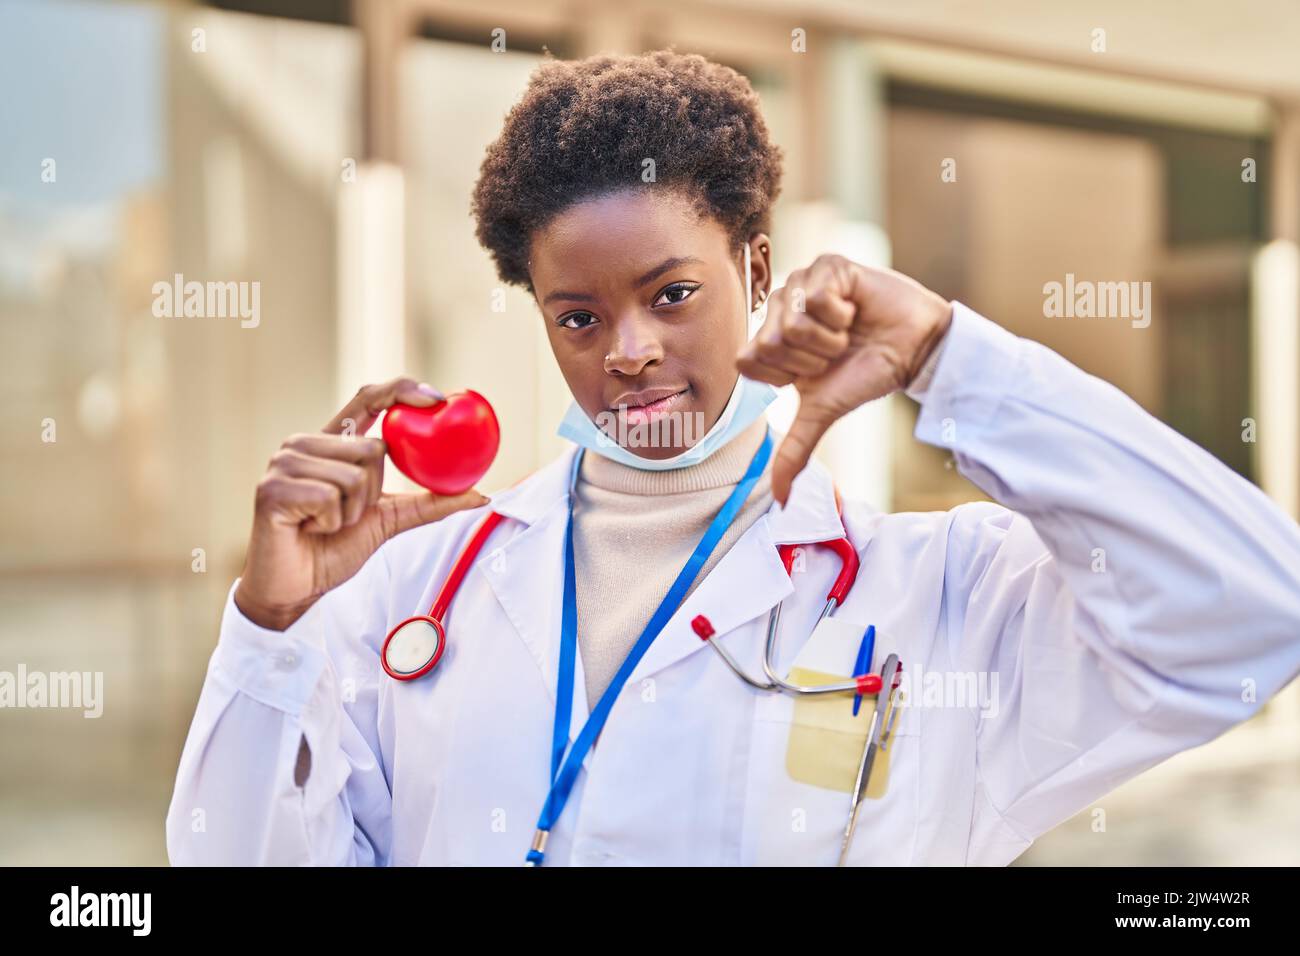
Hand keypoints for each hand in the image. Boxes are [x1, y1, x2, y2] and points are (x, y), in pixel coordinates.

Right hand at [234, 377, 488, 630]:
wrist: (295, 590)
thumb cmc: (333, 549)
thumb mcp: (390, 519)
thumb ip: (430, 502)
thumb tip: (481, 495)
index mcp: (330, 442)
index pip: (367, 398)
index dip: (401, 390)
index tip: (438, 399)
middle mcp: (304, 444)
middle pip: (373, 448)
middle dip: (373, 492)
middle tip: (347, 515)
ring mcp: (284, 462)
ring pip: (355, 476)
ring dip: (351, 512)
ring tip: (326, 523)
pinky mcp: (272, 488)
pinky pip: (331, 498)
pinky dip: (332, 523)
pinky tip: (309, 529)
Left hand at [737, 255, 952, 504]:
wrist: (913, 351)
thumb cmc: (865, 374)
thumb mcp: (823, 413)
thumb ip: (795, 451)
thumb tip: (780, 502)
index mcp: (769, 340)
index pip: (748, 361)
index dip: (785, 374)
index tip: (814, 372)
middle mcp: (779, 308)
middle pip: (767, 343)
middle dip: (810, 359)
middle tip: (835, 351)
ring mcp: (801, 283)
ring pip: (790, 323)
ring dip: (828, 338)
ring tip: (847, 332)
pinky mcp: (827, 265)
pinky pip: (815, 296)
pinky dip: (841, 313)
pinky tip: (855, 310)